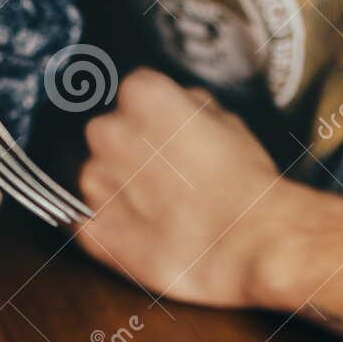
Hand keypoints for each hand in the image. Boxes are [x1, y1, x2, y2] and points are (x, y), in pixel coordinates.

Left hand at [76, 68, 305, 307]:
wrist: (252, 246)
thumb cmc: (247, 186)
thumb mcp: (230, 122)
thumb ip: (190, 107)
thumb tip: (180, 108)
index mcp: (142, 94)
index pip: (137, 95)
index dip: (158, 121)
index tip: (174, 140)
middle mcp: (109, 132)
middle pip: (110, 135)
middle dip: (133, 153)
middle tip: (171, 178)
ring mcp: (97, 184)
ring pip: (98, 178)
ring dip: (121, 190)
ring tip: (163, 212)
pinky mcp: (95, 232)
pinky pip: (90, 223)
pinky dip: (111, 228)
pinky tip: (147, 234)